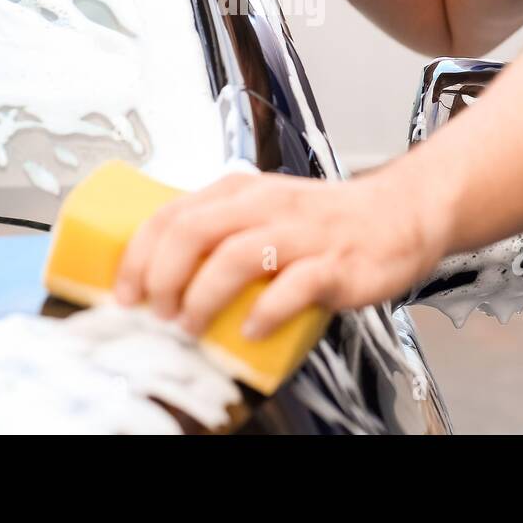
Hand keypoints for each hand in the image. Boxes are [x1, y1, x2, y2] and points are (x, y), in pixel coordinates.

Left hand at [113, 169, 448, 338]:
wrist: (399, 214)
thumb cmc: (325, 220)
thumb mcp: (264, 211)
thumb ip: (221, 232)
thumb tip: (164, 275)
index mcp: (241, 192)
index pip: (172, 214)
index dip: (139, 255)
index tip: (124, 291)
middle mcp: (267, 206)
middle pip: (195, 232)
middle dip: (163, 276)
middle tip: (156, 312)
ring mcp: (301, 234)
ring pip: (236, 257)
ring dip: (203, 297)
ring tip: (192, 326)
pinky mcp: (334, 263)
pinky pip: (294, 287)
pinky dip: (266, 312)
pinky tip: (252, 330)